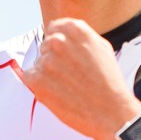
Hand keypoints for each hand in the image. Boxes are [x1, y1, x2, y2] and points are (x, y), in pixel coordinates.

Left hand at [9, 18, 137, 139]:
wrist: (111, 112)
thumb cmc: (109, 82)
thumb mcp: (101, 48)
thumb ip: (80, 37)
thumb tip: (63, 33)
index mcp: (75, 29)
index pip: (54, 27)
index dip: (59, 44)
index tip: (66, 57)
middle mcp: (58, 41)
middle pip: (46, 46)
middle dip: (54, 59)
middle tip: (71, 76)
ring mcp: (46, 60)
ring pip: (38, 63)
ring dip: (48, 74)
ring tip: (68, 87)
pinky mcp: (37, 80)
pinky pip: (30, 78)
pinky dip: (40, 86)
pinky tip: (58, 93)